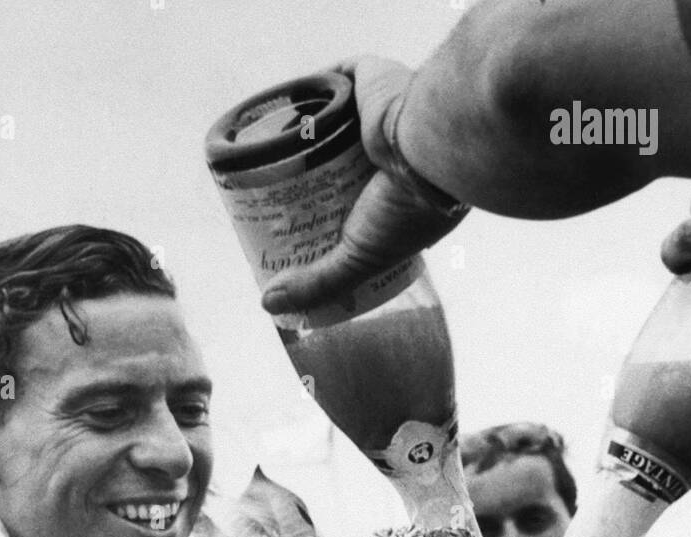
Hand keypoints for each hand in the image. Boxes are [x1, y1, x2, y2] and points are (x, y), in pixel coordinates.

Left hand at [261, 57, 467, 316]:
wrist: (432, 146)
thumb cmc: (409, 208)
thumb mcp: (361, 258)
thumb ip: (320, 283)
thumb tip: (268, 305)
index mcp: (400, 193)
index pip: (350, 204)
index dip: (320, 215)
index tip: (289, 229)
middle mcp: (390, 152)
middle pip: (330, 166)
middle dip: (299, 179)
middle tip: (265, 197)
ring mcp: (378, 114)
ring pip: (324, 125)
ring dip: (294, 136)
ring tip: (258, 157)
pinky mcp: (366, 78)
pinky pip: (322, 84)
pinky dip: (296, 94)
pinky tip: (267, 112)